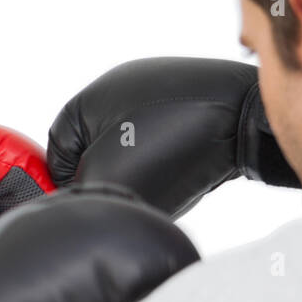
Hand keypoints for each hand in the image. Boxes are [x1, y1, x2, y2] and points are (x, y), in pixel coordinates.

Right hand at [46, 56, 300, 218]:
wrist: (246, 119)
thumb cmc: (171, 146)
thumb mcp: (111, 178)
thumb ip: (79, 195)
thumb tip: (72, 210)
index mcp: (86, 100)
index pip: (55, 152)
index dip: (64, 186)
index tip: (83, 211)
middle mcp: (116, 89)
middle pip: (92, 151)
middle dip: (104, 181)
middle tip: (122, 206)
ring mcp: (152, 93)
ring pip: (128, 150)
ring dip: (137, 175)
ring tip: (157, 190)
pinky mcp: (185, 104)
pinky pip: (159, 141)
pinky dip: (163, 162)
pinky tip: (180, 175)